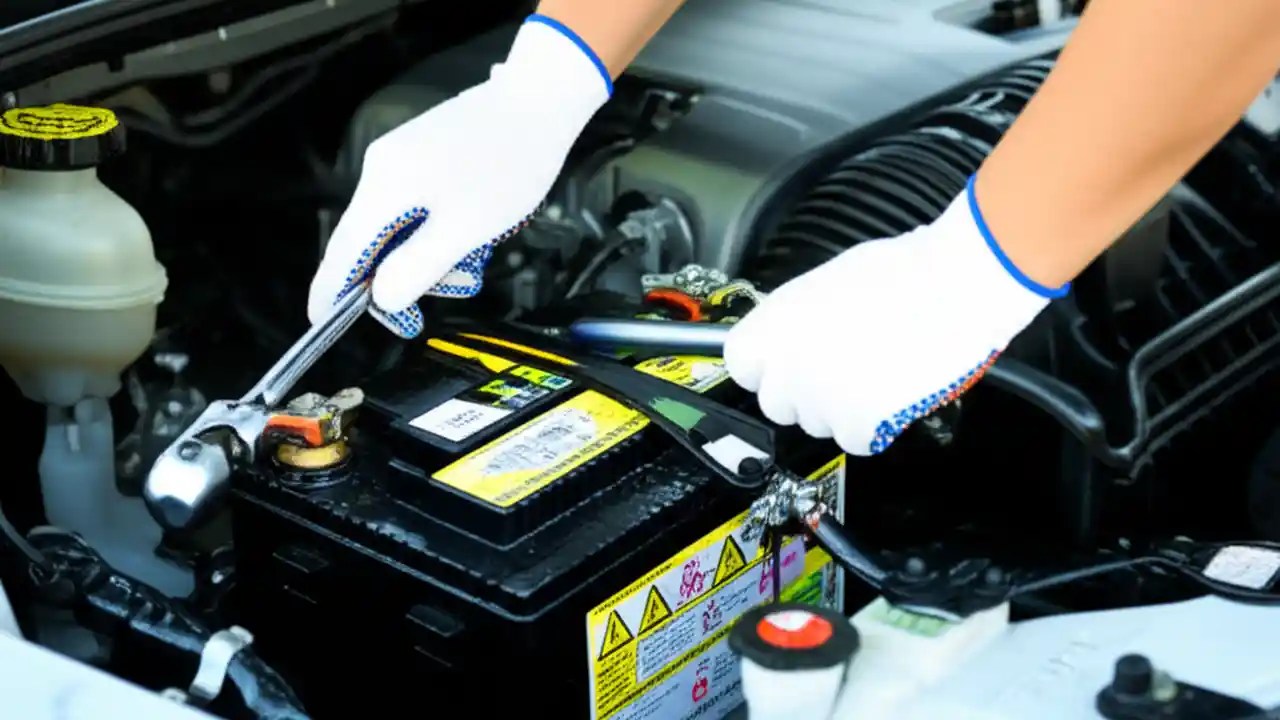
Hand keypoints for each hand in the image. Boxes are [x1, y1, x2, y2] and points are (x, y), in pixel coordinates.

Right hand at [307, 15, 611, 337]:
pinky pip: (417, 207)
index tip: (325, 323)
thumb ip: (418, 267)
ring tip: (478, 250)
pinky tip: (475, 229)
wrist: (541, 99)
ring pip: (400, 227)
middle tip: (452, 288)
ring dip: (432, 252)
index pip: (343, 253)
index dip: (332, 293)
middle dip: (405, 276)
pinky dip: (440, 230)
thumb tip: (383, 297)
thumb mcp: (466, 229)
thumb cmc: (508, 164)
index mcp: (384, 188)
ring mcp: (402, 158)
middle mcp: (382, 169)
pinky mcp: (424, 153)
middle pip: (371, 242)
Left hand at [723, 175, 1069, 455]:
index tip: (786, 367)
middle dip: (806, 394)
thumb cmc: (906, 271)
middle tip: (843, 372)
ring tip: (880, 373)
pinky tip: (895, 394)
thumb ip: (799, 319)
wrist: (958, 285)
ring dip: (843, 410)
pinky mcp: (859, 425)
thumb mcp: (829, 283)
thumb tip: (792, 340)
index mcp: (775, 323)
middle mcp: (789, 364)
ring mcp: (821, 399)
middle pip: (778, 403)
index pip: (742, 365)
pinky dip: (877, 428)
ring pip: (819, 424)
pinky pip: (858, 441)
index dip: (767, 369)